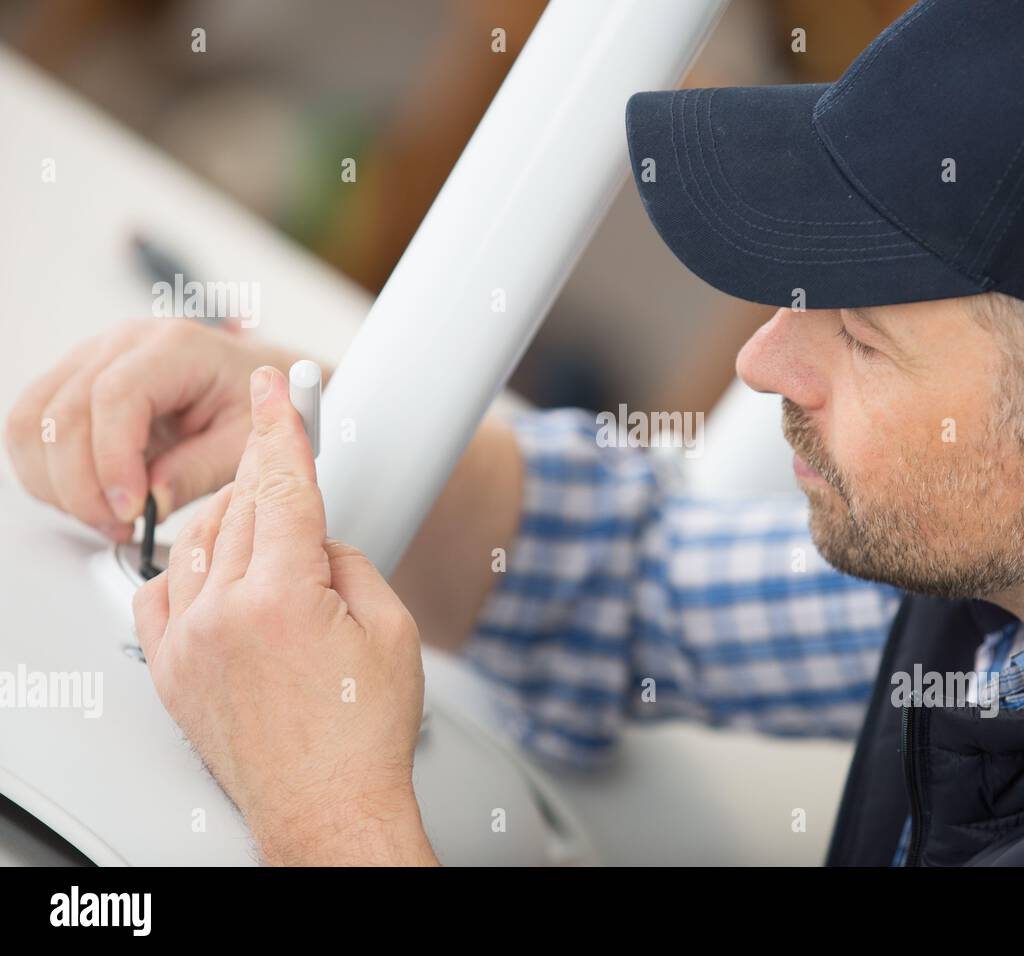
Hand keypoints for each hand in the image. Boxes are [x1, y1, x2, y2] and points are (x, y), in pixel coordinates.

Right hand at [4, 318, 315, 539]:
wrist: (255, 382)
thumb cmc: (255, 406)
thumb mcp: (247, 444)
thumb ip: (201, 470)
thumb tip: (152, 501)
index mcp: (176, 348)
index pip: (116, 396)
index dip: (112, 459)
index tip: (131, 508)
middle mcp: (123, 344)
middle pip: (63, 413)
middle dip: (82, 485)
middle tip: (120, 525)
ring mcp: (90, 360)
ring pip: (33, 422)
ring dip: (56, 483)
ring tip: (107, 517)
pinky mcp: (72, 383)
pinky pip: (31, 428)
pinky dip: (47, 473)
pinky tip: (89, 499)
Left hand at [132, 366, 436, 865]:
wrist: (328, 808)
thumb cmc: (364, 735)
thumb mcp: (391, 629)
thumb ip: (348, 563)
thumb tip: (316, 540)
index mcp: (284, 598)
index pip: (282, 486)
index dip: (282, 427)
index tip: (275, 391)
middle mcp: (224, 615)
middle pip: (243, 509)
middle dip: (272, 479)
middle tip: (291, 461)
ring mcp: (189, 644)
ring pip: (200, 543)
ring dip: (238, 525)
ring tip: (278, 546)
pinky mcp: (170, 672)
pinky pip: (161, 593)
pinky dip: (190, 570)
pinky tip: (220, 576)